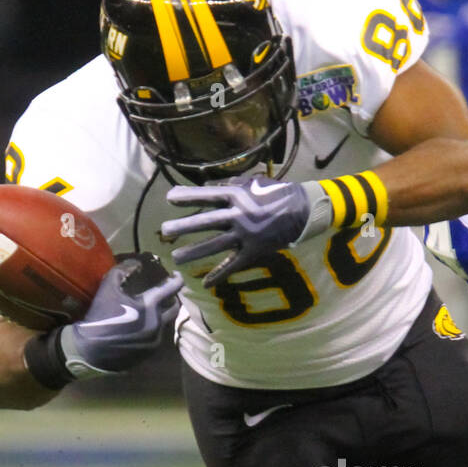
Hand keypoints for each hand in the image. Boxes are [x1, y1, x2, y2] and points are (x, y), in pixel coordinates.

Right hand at [60, 253, 182, 377]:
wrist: (92, 349)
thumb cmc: (101, 316)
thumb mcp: (107, 288)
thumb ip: (122, 271)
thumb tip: (137, 265)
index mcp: (150, 306)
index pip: (171, 288)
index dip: (177, 280)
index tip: (178, 275)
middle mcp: (158, 322)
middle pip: (174, 308)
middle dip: (173, 299)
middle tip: (167, 294)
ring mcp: (156, 339)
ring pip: (167, 322)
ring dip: (164, 314)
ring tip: (156, 309)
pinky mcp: (151, 351)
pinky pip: (159, 335)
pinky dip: (156, 327)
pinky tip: (146, 326)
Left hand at [161, 179, 323, 286]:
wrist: (302, 211)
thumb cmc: (275, 194)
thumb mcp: (252, 183)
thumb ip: (229, 186)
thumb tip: (207, 187)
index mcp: (237, 196)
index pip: (207, 196)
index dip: (188, 196)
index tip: (169, 198)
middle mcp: (239, 215)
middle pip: (206, 221)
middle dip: (184, 226)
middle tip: (165, 230)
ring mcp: (246, 235)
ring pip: (215, 245)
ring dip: (194, 252)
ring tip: (175, 258)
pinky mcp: (253, 252)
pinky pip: (233, 265)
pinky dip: (219, 275)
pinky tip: (205, 283)